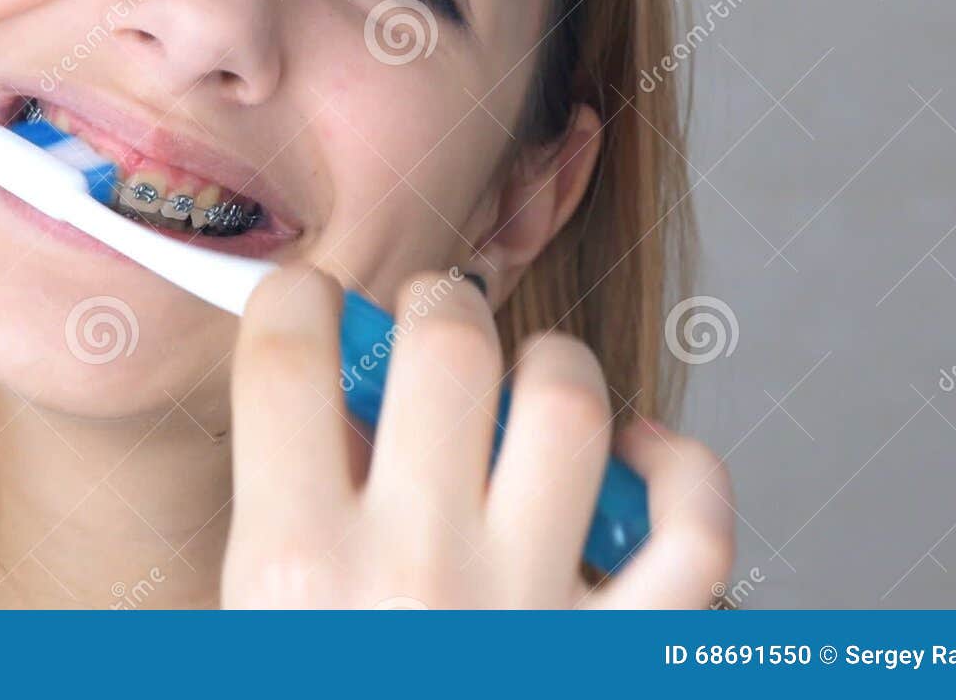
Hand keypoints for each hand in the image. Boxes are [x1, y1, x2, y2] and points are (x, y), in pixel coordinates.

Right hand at [221, 265, 734, 607]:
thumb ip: (284, 518)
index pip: (283, 359)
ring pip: (569, 406)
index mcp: (294, 574)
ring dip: (550, 365)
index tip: (309, 304)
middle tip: (432, 321)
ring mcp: (531, 614)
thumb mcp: (260, 631)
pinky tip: (637, 455)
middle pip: (445, 348)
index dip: (295, 300)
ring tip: (526, 378)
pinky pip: (695, 528)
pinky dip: (682, 468)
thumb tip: (329, 399)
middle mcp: (415, 577)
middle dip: (437, 306)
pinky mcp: (623, 656)